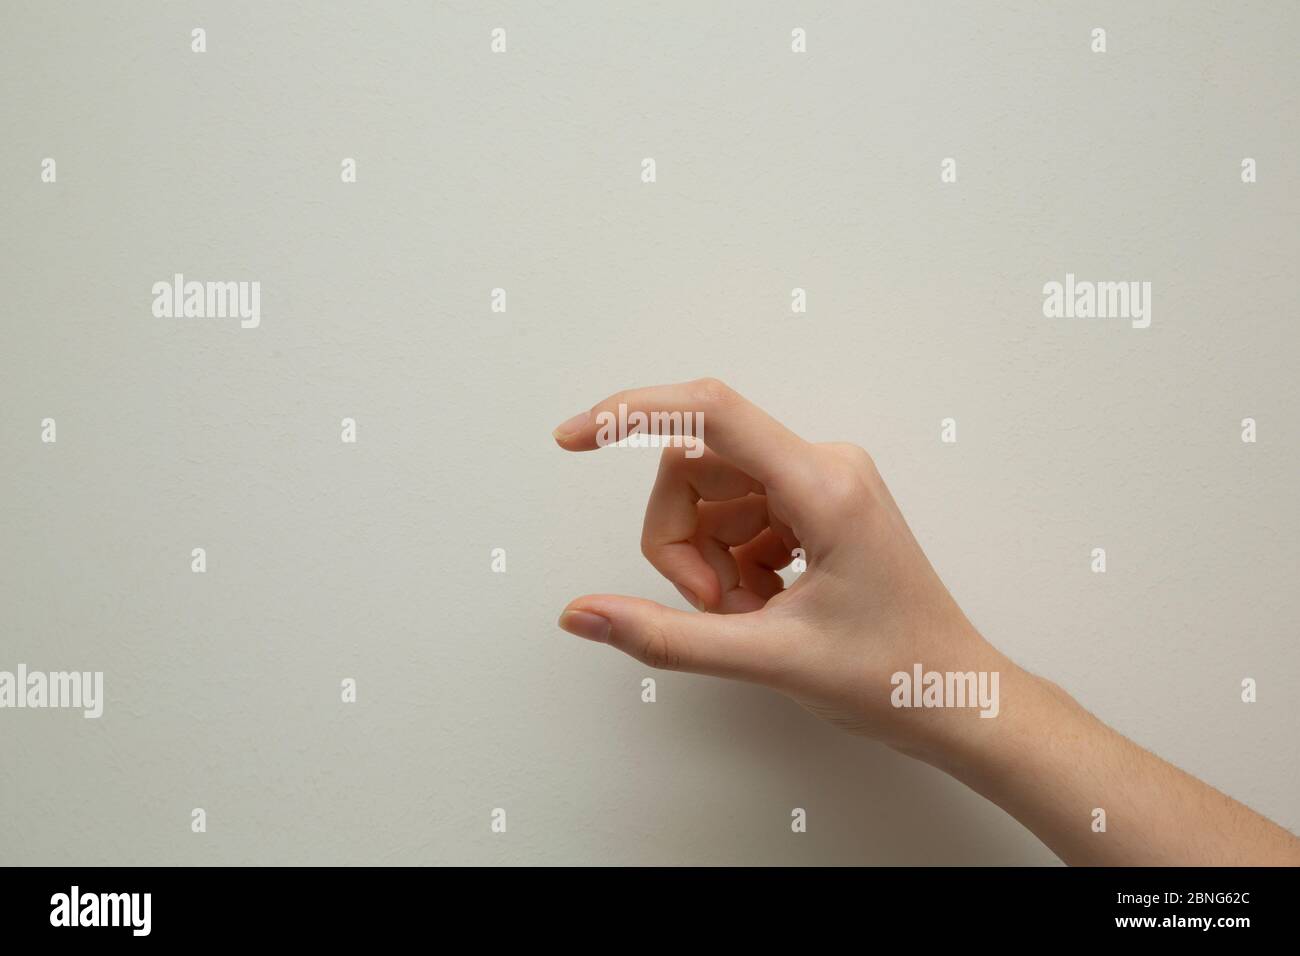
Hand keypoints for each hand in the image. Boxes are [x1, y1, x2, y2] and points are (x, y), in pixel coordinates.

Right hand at [552, 378, 1006, 753]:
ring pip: (710, 496)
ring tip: (752, 615)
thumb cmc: (891, 676)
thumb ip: (665, 636)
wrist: (956, 696)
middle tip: (715, 610)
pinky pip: (737, 515)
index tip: (572, 440)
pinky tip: (767, 605)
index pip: (709, 412)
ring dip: (707, 560)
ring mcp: (820, 481)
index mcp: (824, 485)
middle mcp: (823, 465)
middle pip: (695, 468)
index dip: (630, 413)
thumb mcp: (767, 658)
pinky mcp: (815, 503)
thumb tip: (581, 614)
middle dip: (680, 543)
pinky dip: (731, 563)